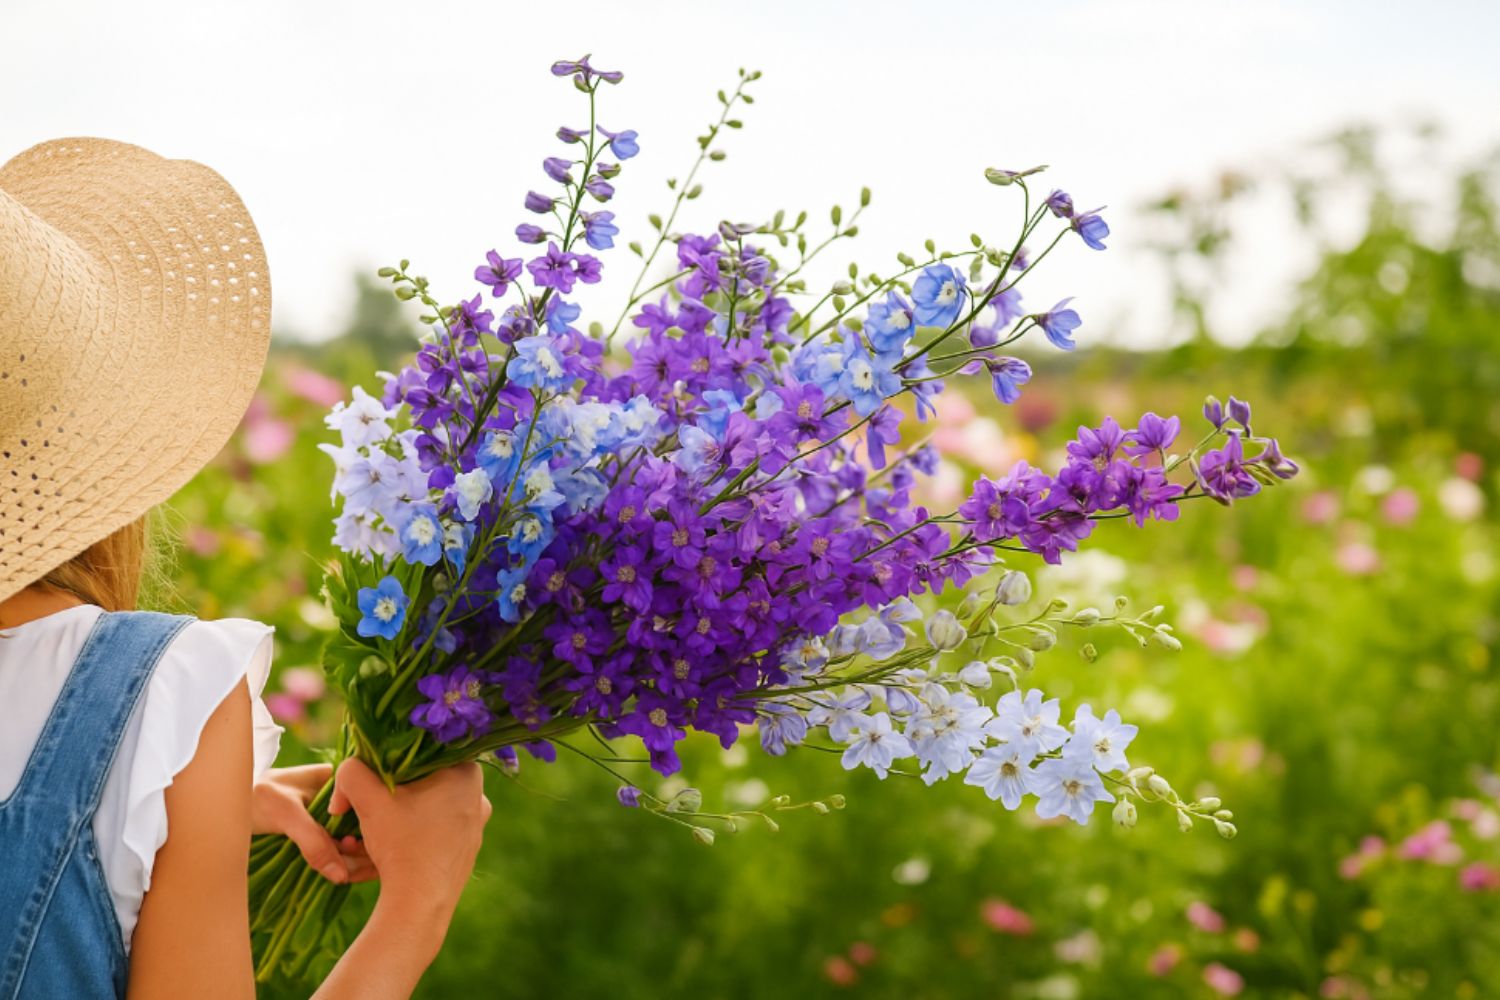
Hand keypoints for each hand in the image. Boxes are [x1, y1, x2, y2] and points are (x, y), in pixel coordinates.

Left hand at [252, 764, 374, 884]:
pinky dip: (338, 861)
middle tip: (362, 868)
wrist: (223, 807)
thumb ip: (313, 842)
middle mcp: (336, 796)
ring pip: (350, 838)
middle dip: (363, 845)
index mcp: (337, 778)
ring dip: (350, 857)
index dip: (375, 825)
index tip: (376, 848)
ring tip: (351, 875)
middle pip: (362, 823)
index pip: (369, 800)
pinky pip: (334, 848)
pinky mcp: (315, 833)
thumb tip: (341, 875)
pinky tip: (341, 874)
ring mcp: (326, 816)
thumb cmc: (254, 797)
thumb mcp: (287, 815)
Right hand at [328, 759, 490, 921]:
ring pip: (425, 807)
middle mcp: (478, 796)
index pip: (419, 753)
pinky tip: (388, 846)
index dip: (385, 763)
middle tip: (362, 806)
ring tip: (369, 829)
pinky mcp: (466, 850)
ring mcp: (475, 825)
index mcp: (466, 772)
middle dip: (387, 792)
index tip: (364, 779)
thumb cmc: (401, 844)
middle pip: (421, 781)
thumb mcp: (368, 799)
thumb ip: (351, 772)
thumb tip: (347, 773)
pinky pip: (432, 831)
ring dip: (395, 815)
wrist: (420, 904)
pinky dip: (409, 834)